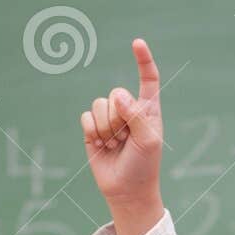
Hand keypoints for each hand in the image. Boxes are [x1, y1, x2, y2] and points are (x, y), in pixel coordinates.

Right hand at [81, 38, 164, 234]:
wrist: (126, 191)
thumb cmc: (143, 165)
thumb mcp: (148, 140)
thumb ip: (136, 115)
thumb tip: (118, 95)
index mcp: (148, 108)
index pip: (148, 79)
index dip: (143, 60)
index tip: (137, 43)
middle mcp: (129, 109)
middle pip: (115, 93)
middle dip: (118, 118)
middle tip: (126, 139)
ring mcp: (110, 118)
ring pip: (98, 104)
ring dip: (106, 127)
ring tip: (115, 144)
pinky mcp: (92, 128)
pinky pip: (86, 116)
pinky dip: (92, 131)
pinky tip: (101, 145)